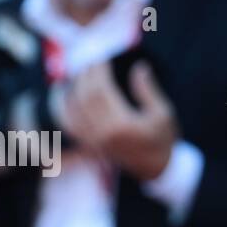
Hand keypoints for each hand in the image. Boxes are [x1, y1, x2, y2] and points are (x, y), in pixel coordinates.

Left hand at [60, 59, 178, 181]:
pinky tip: (64, 93)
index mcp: (122, 124)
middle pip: (85, 96)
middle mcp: (103, 132)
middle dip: (86, 75)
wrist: (156, 168)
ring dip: (73, 87)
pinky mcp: (89, 144)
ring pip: (72, 108)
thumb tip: (138, 67)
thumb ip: (148, 90)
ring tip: (80, 73)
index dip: (99, 70)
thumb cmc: (163, 139)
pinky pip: (69, 123)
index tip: (102, 58)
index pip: (102, 89)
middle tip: (91, 61)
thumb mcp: (163, 113)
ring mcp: (93, 140)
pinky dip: (63, 107)